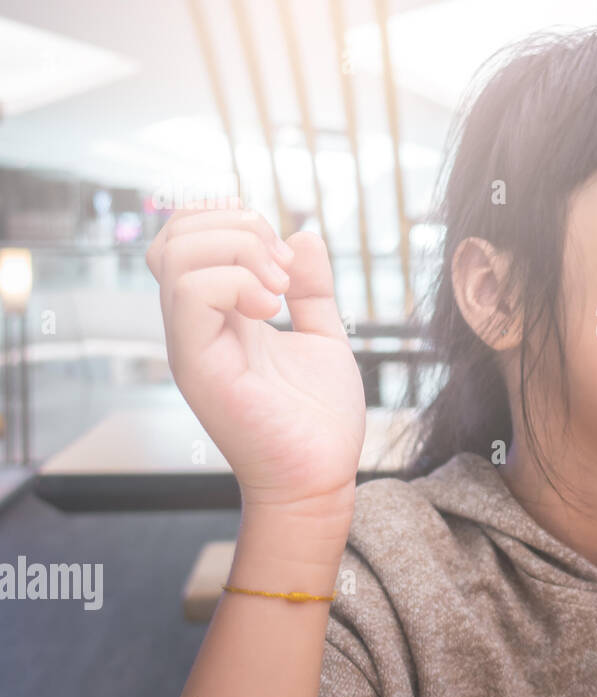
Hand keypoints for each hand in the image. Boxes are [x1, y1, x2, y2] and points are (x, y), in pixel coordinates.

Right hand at [147, 206, 365, 526]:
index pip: (186, 237)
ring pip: (175, 254)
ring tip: (281, 289)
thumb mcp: (323, 335)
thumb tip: (303, 235)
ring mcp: (191, 344)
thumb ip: (312, 288)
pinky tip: (274, 308)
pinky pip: (189, 293)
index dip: (230, 219)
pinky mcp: (198, 365)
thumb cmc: (319, 419)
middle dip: (238, 226)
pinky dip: (236, 280)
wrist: (321, 477)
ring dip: (241, 250)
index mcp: (219, 314)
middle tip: (284, 268)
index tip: (283, 253)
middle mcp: (196, 325)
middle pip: (172, 236)